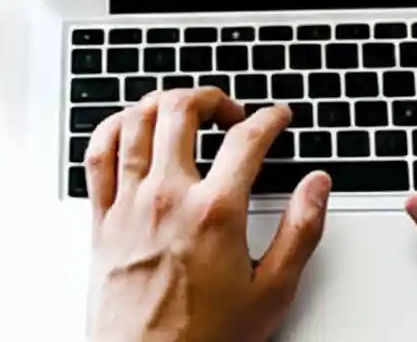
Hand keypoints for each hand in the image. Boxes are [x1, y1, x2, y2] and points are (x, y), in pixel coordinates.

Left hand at [83, 88, 331, 341]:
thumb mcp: (273, 291)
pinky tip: (133, 127)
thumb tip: (317, 186)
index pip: (248, 139)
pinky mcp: (101, 220)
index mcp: (215, 213)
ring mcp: (128, 205)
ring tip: (187, 110)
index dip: (270, 118)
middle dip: (214, 98)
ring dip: (166, 102)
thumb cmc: (204, 339)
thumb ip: (302, 230)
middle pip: (184, 111)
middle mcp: (168, 198)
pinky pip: (98, 154)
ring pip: (138, 121)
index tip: (279, 117)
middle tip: (232, 112)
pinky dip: (116, 128)